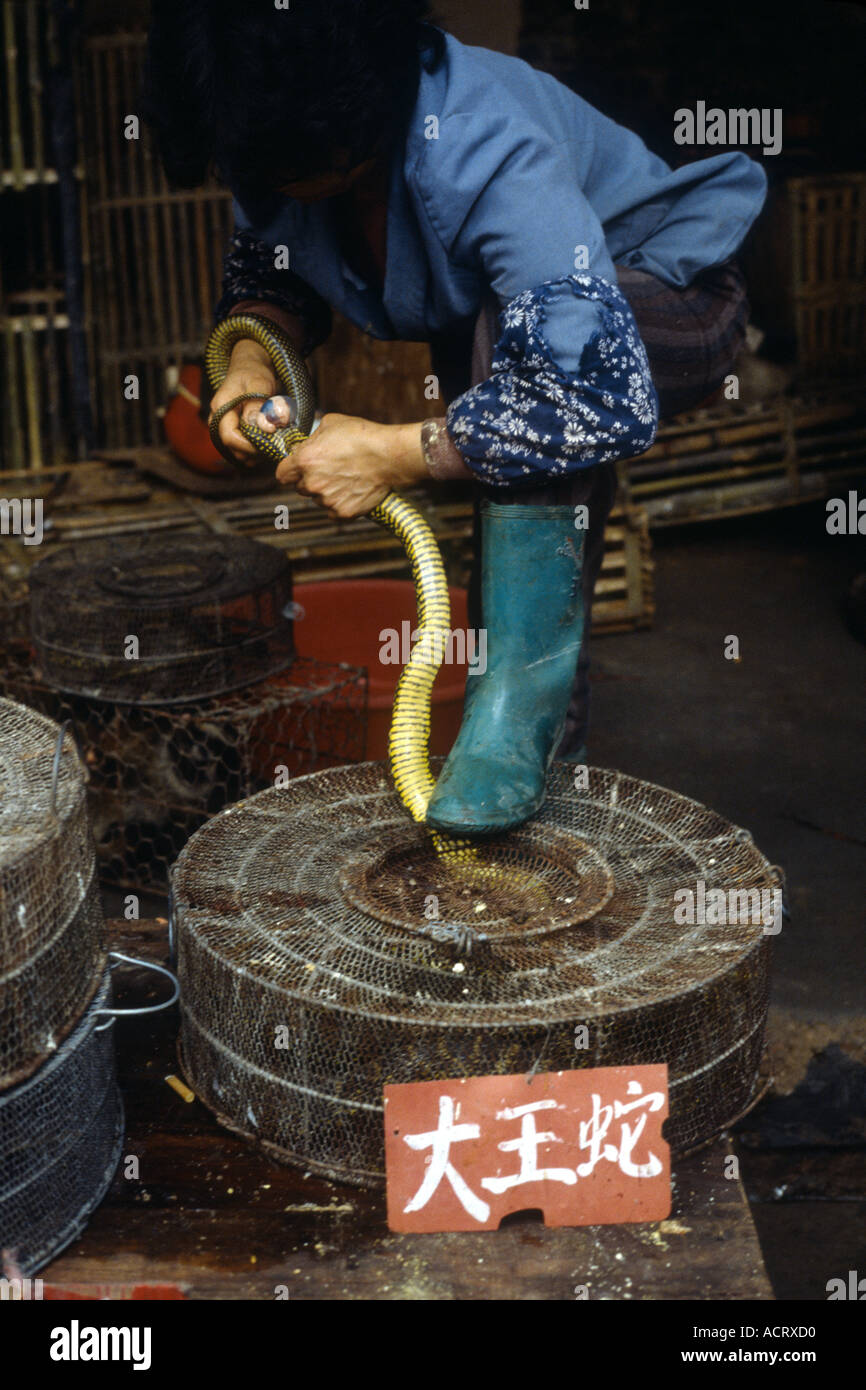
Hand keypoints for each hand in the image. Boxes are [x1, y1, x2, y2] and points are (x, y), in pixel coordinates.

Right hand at [208, 339, 278, 463]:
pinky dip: (257, 449)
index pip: (230, 437)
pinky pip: (243, 449)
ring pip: (239, 452)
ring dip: (258, 452)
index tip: (270, 443)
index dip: (249, 445)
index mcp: (221, 409)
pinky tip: (270, 440)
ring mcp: (224, 428)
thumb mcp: (260, 384)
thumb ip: (259, 406)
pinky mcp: (233, 432)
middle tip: (277, 443)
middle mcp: (218, 421)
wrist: (249, 368)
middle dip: (255, 450)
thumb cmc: (254, 373)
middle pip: (233, 448)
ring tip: (275, 440)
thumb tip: (264, 429)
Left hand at [275, 414, 427, 518]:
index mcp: (304, 461)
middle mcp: (312, 483)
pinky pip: (333, 511)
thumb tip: (305, 445)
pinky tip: (351, 490)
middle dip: (310, 480)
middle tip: (329, 470)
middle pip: (300, 488)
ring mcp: (328, 500)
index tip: (297, 469)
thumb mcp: (330, 424)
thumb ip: (311, 438)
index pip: (282, 474)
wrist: (389, 456)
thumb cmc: (362, 436)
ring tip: (345, 478)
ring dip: (326, 492)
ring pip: (318, 500)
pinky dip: (340, 504)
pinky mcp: (343, 512)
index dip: (289, 471)